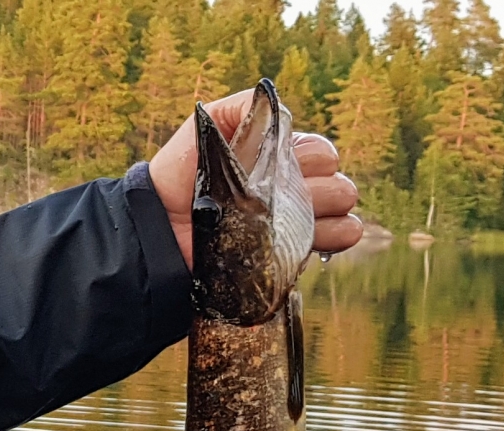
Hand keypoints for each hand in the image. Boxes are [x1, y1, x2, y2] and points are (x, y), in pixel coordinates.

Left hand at [149, 89, 361, 269]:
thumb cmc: (181, 174)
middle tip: (300, 194)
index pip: (318, 154)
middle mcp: (290, 191)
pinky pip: (332, 243)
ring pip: (340, 212)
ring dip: (337, 210)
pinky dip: (339, 236)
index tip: (296, 162)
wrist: (163, 225)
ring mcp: (291, 224)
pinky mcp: (287, 255)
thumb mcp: (208, 128)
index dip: (315, 156)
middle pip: (335, 183)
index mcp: (277, 160)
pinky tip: (333, 234)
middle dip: (328, 186)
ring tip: (319, 216)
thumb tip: (274, 101)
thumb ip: (241, 109)